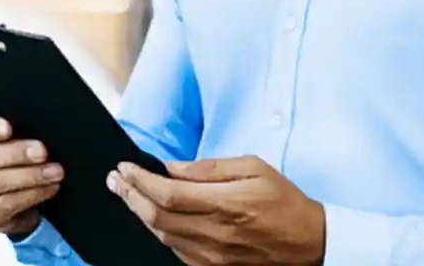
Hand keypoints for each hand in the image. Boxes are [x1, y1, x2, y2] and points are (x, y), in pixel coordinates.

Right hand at [0, 116, 64, 236]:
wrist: (15, 200)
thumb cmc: (12, 162)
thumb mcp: (10, 141)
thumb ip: (15, 131)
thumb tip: (38, 124)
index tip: (8, 128)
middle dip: (18, 153)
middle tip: (42, 151)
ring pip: (0, 181)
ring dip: (32, 175)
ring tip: (55, 171)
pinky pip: (9, 203)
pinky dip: (33, 194)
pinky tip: (50, 187)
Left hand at [108, 155, 324, 265]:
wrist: (309, 243)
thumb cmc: (283, 201)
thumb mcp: (253, 168)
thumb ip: (210, 168)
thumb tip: (172, 167)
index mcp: (226, 204)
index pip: (168, 194)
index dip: (140, 181)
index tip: (125, 168)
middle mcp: (215, 233)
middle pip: (156, 217)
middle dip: (130, 196)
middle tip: (115, 180)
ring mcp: (212, 255)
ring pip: (161, 236)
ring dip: (139, 213)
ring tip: (127, 193)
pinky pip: (175, 250)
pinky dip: (158, 231)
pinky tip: (152, 216)